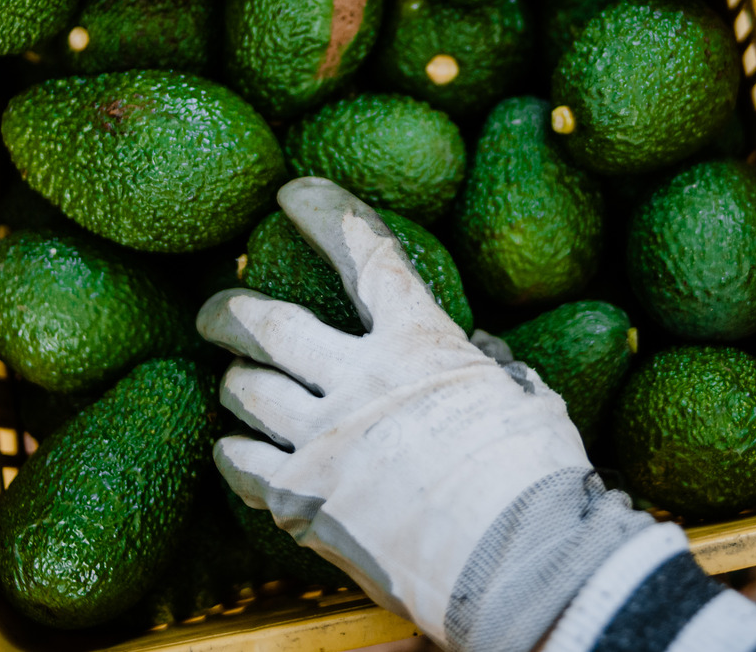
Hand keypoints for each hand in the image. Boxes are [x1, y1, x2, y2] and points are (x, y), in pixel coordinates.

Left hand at [198, 178, 652, 651]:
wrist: (517, 563)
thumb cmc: (537, 481)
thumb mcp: (529, 403)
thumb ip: (493, 370)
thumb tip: (482, 354)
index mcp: (421, 345)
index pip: (366, 254)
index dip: (324, 213)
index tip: (294, 192)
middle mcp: (361, 381)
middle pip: (269, 324)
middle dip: (231, 309)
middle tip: (218, 307)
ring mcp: (324, 440)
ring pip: (246, 391)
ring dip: (235, 380)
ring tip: (234, 382)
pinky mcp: (302, 500)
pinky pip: (240, 462)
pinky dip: (232, 450)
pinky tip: (232, 449)